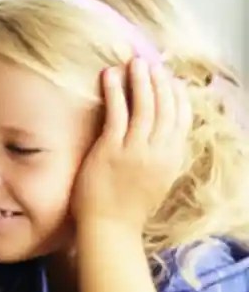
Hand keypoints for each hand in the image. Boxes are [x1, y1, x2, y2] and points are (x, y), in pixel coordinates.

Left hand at [72, 59, 191, 232]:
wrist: (110, 229)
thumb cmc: (127, 208)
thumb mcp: (156, 180)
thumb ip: (161, 157)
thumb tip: (161, 138)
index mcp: (172, 158)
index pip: (181, 119)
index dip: (177, 96)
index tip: (170, 79)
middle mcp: (159, 151)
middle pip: (166, 108)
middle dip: (160, 82)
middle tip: (152, 63)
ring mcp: (136, 150)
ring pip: (145, 106)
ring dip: (140, 80)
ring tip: (134, 62)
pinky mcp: (112, 150)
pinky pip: (117, 113)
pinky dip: (115, 91)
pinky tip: (110, 75)